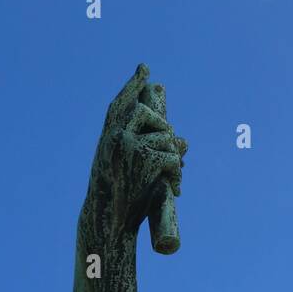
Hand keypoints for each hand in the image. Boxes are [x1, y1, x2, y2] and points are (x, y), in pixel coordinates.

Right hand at [86, 64, 186, 237]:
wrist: (109, 222)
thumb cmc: (121, 200)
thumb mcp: (133, 172)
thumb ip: (151, 152)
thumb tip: (185, 141)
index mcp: (107, 137)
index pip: (120, 104)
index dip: (133, 86)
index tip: (145, 69)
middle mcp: (114, 136)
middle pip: (145, 111)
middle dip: (163, 127)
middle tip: (173, 146)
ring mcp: (126, 145)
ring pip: (164, 135)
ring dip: (173, 156)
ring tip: (173, 176)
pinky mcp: (142, 158)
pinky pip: (171, 155)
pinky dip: (178, 172)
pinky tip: (175, 188)